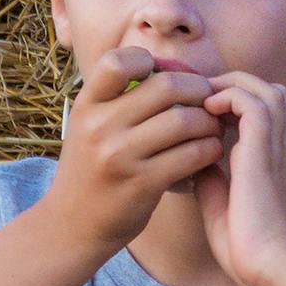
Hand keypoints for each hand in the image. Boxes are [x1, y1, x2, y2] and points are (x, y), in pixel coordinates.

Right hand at [46, 48, 226, 252]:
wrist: (72, 225)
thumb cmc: (92, 169)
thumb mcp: (90, 126)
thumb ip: (119, 98)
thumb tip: (172, 67)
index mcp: (87, 105)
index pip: (119, 61)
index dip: (151, 60)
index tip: (168, 76)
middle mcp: (100, 126)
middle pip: (167, 86)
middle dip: (198, 89)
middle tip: (209, 101)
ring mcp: (120, 155)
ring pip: (185, 120)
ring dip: (210, 122)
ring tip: (213, 128)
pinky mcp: (143, 183)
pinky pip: (192, 154)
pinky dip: (210, 149)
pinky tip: (210, 152)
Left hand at [191, 70, 285, 285]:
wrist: (272, 268)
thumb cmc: (247, 248)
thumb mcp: (219, 204)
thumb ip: (210, 177)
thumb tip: (191, 157)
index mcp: (267, 161)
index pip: (259, 111)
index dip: (229, 101)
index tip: (196, 110)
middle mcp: (275, 149)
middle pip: (267, 90)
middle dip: (231, 85)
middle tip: (197, 99)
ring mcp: (273, 149)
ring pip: (264, 89)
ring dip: (231, 86)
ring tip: (203, 100)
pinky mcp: (265, 153)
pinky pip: (253, 104)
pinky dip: (229, 97)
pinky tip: (206, 112)